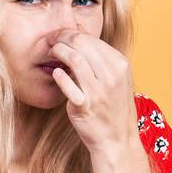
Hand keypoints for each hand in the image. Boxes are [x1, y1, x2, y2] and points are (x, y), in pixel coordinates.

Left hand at [48, 28, 135, 156]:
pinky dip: (59, 76)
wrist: (117, 139)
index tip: (60, 35)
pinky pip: (67, 84)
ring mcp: (99, 92)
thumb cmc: (113, 107)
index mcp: (121, 64)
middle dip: (62, 37)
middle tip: (51, 39)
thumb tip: (78, 34)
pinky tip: (56, 73)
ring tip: (51, 52)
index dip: (71, 33)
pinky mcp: (85, 106)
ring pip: (75, 59)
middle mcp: (112, 76)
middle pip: (82, 44)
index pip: (92, 39)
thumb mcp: (117, 79)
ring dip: (58, 51)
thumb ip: (101, 59)